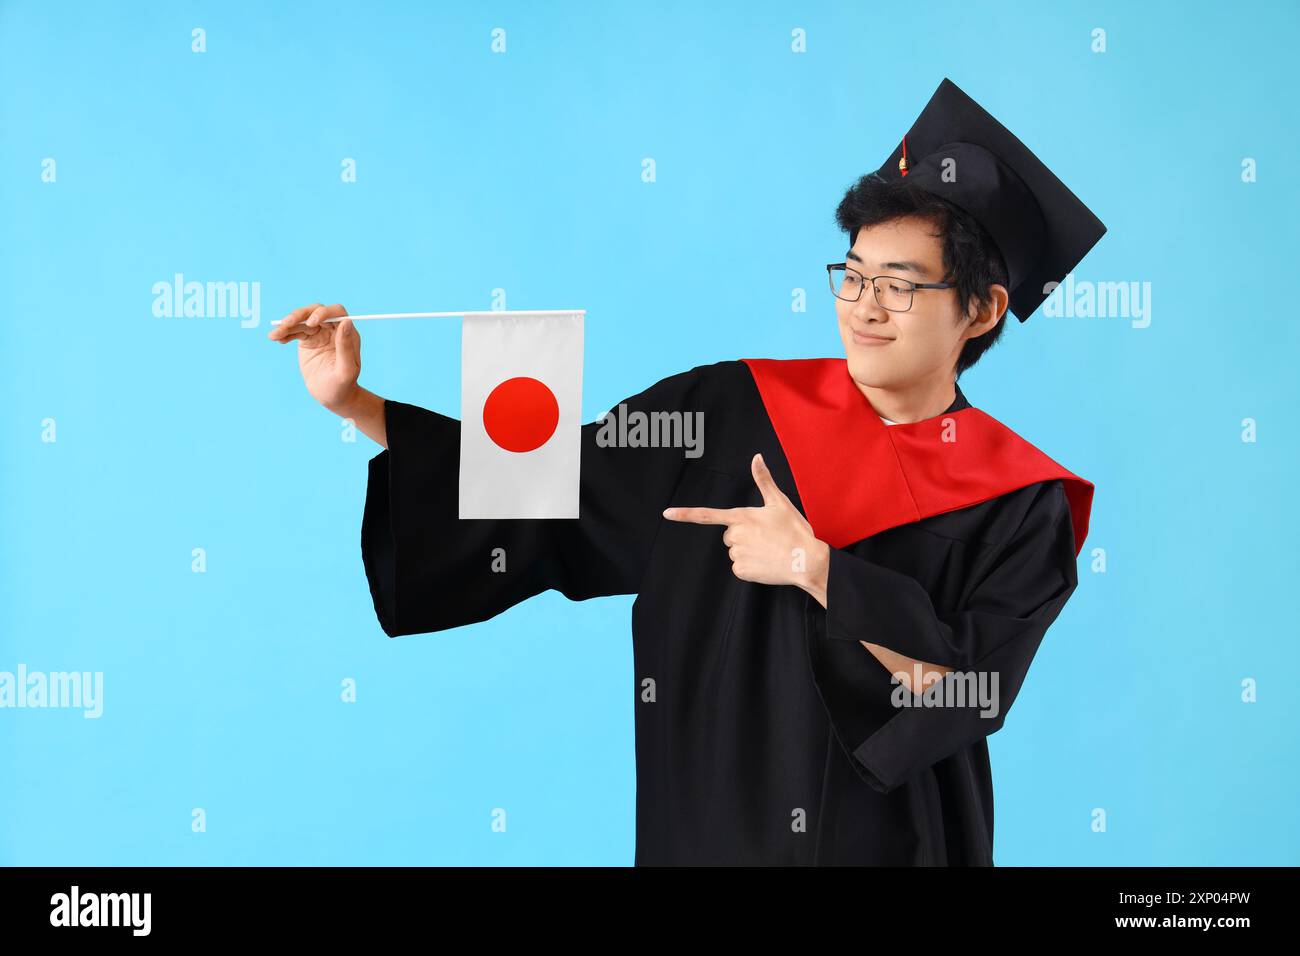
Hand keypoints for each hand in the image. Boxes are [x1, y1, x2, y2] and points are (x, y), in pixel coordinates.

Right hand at [267, 302, 360, 410]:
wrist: (331, 396)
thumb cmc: (342, 386)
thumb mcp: (345, 370)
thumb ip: (346, 347)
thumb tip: (346, 322)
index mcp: (347, 334)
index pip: (337, 312)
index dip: (323, 313)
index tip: (311, 323)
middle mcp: (334, 330)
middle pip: (315, 311)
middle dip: (300, 315)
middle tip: (286, 324)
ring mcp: (320, 334)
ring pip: (302, 321)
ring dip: (287, 325)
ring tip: (274, 335)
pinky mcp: (308, 341)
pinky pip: (295, 331)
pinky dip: (285, 333)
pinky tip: (277, 339)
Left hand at [663, 453, 829, 592]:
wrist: (807, 560)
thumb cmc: (795, 529)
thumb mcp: (780, 502)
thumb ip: (763, 480)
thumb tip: (756, 456)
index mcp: (741, 516)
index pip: (707, 515)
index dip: (685, 514)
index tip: (666, 514)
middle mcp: (735, 535)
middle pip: (729, 534)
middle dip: (743, 535)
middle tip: (765, 536)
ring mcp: (737, 554)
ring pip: (735, 551)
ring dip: (747, 550)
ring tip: (769, 549)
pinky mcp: (741, 571)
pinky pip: (739, 567)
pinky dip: (751, 566)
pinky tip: (766, 562)